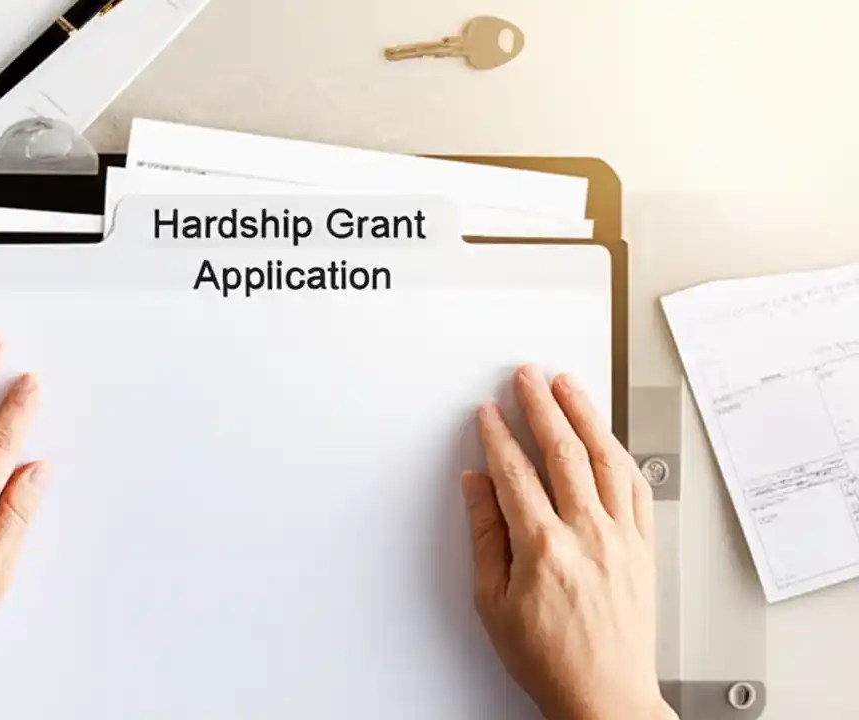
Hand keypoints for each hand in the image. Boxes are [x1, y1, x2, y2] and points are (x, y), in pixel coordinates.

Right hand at [462, 366, 675, 719]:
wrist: (605, 697)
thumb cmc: (549, 660)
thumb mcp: (493, 603)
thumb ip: (485, 537)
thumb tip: (477, 487)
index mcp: (543, 550)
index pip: (515, 473)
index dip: (497, 436)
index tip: (487, 414)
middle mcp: (587, 536)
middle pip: (563, 452)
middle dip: (540, 406)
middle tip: (526, 377)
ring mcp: (621, 539)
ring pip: (605, 459)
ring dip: (585, 415)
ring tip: (568, 385)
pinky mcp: (642, 547)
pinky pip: (634, 486)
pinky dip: (619, 452)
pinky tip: (607, 436)